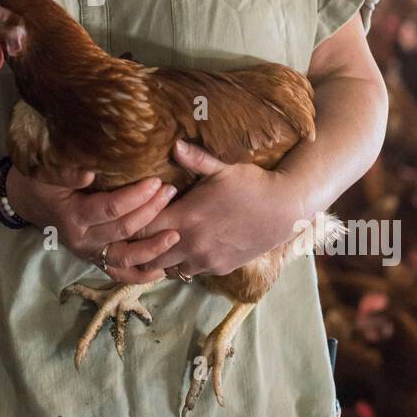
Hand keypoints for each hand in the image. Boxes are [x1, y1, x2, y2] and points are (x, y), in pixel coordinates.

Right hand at [5, 163, 180, 282]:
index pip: (110, 209)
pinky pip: (119, 273)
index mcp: (73, 216)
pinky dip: (140, 275)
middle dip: (151, 213)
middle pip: (123, 231)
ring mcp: (89, 253)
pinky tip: (162, 269)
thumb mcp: (48, 171)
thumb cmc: (40, 181)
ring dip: (152, 248)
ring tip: (175, 234)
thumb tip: (90, 172)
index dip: (135, 197)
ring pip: (125, 258)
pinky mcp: (94, 259)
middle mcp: (83, 240)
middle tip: (171, 193)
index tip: (156, 181)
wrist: (26, 200)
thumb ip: (68, 172)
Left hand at [118, 140, 306, 278]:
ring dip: (161, 257)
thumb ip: (194, 159)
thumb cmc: (252, 184)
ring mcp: (205, 259)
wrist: (285, 210)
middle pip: (148, 255)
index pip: (141, 228)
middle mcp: (191, 243)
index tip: (131, 215)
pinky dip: (183, 263)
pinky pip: (190, 272)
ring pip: (168, 268)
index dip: (132, 223)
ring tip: (159, 243)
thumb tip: (173, 144)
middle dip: (140, 246)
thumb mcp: (223, 169)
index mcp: (186, 217)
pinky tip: (185, 248)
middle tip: (138, 234)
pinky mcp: (219, 268)